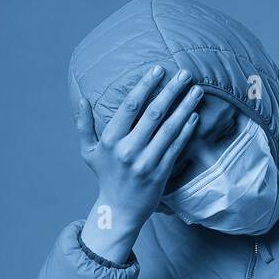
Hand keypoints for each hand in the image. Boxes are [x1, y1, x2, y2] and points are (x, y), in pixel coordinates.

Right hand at [73, 65, 202, 262]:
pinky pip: (176, 147)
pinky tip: (194, 116)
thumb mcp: (89, 151)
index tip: (159, 69)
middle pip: (154, 113)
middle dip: (171, 90)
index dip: (146, 85)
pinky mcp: (160, 173)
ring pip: (169, 128)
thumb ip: (83, 125)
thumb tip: (82, 100)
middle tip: (185, 73)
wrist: (119, 210)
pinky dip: (186, 130)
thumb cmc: (105, 175)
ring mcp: (145, 162)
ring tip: (196, 90)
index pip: (130, 106)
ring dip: (185, 107)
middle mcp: (128, 150)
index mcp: (110, 140)